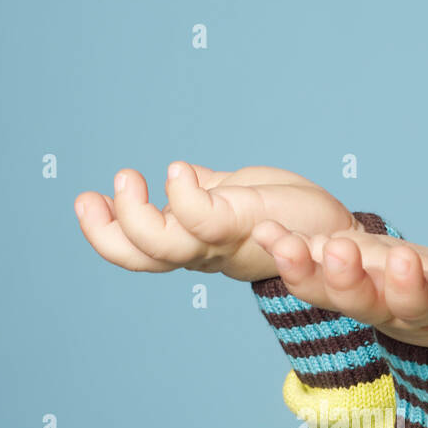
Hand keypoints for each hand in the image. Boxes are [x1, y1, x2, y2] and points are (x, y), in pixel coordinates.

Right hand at [73, 163, 360, 283]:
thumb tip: (179, 182)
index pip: (138, 250)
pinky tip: (177, 170)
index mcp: (194, 244)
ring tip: (129, 178)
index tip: (86, 201)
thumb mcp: (233, 202)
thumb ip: (203, 195)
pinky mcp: (247, 224)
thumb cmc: (287, 217)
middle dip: (108, 234)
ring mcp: (224, 242)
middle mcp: (204, 251)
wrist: (342, 237)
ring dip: (138, 218)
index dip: (105, 234)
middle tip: (90, 198)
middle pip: (143, 257)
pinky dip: (184, 198)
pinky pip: (205, 219)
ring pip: (166, 246)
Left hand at [250, 222, 427, 347]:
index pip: (419, 302)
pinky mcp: (338, 278)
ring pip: (326, 291)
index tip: (406, 262)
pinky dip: (285, 250)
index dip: (410, 286)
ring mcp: (360, 295)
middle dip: (347, 279)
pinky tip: (261, 230)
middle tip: (336, 254)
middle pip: (363, 302)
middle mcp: (389, 309)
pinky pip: (307, 269)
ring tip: (277, 243)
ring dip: (301, 268)